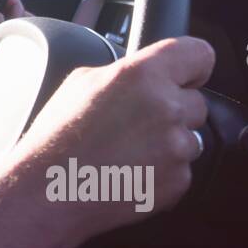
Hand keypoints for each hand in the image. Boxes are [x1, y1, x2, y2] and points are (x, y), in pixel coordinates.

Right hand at [7, 36, 214, 241]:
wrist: (47, 192)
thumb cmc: (56, 138)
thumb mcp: (81, 82)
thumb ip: (124, 72)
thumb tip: (141, 74)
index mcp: (143, 75)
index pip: (199, 55)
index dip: (193, 65)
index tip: (187, 75)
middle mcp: (166, 108)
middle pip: (197, 102)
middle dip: (174, 110)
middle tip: (137, 122)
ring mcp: (175, 148)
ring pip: (190, 138)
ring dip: (168, 143)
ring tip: (127, 151)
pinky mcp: (177, 182)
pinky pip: (181, 170)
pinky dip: (162, 172)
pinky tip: (129, 171)